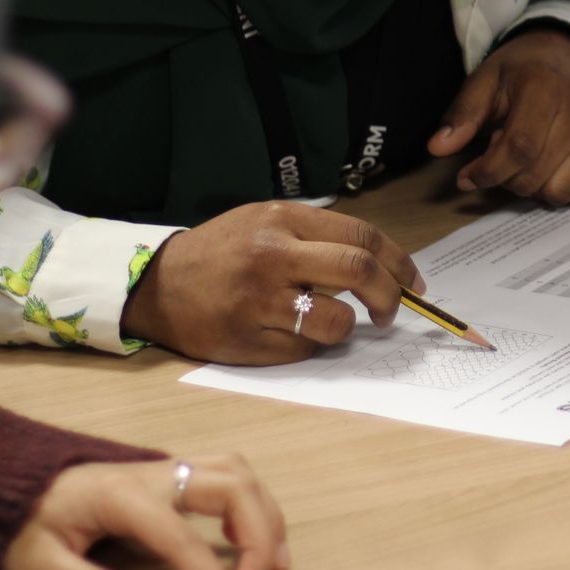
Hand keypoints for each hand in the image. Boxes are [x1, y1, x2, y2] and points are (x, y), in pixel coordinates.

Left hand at [3, 457, 287, 569]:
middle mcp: (154, 474)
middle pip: (233, 486)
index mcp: (123, 497)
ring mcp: (164, 470)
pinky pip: (225, 474)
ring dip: (263, 513)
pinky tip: (245, 536)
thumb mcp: (37, 563)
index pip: (185, 539)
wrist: (4, 488)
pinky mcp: (167, 475)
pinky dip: (249, 502)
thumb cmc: (19, 526)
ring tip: (271, 561)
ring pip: (237, 472)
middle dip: (259, 536)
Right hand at [120, 201, 419, 363]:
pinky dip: (310, 345)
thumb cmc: (223, 251)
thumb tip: (382, 266)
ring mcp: (257, 301)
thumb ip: (318, 237)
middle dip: (389, 296)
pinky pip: (302, 350)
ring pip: (335, 321)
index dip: (398, 262)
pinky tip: (293, 333)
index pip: (361, 236)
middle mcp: (272, 256)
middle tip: (392, 311)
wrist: (156, 282)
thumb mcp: (267, 222)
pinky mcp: (245, 340)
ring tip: (334, 323)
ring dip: (346, 328)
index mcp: (284, 220)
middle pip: (357, 272)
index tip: (413, 283)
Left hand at [428, 28, 569, 205]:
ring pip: (563, 192)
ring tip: (532, 160)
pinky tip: (558, 170)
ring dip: (537, 188)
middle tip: (503, 156)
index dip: (488, 173)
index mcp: (546, 87)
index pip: (518, 150)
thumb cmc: (522, 70)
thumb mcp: (485, 80)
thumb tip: (438, 149)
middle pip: (536, 176)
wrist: (568, 53)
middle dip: (507, 179)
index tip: (468, 177)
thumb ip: (463, 115)